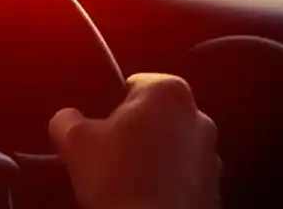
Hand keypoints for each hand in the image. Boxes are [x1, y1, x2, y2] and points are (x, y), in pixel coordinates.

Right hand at [50, 73, 220, 208]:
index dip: (112, 107)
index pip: (134, 84)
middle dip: (137, 132)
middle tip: (111, 156)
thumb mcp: (75, 141)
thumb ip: (67, 119)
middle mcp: (199, 116)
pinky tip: (148, 198)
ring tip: (129, 182)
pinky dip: (170, 185)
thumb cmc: (116, 176)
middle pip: (157, 117)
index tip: (100, 130)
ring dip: (156, 159)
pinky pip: (185, 178)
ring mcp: (213, 155)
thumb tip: (67, 118)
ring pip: (174, 148)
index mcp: (169, 91)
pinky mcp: (215, 189)